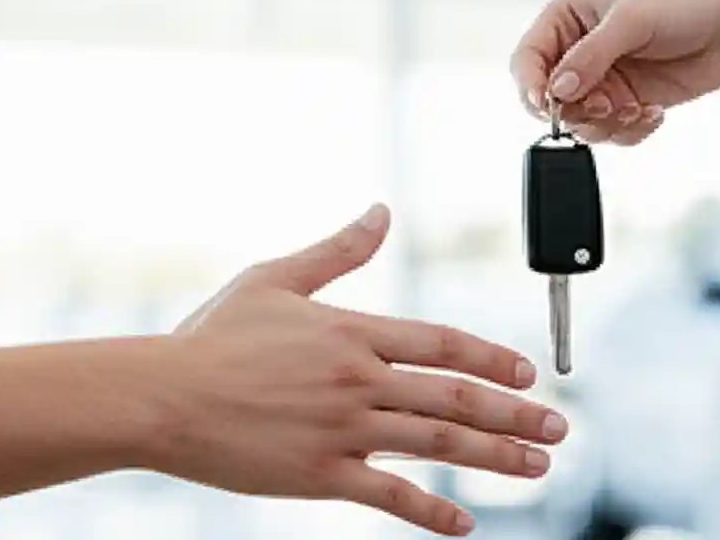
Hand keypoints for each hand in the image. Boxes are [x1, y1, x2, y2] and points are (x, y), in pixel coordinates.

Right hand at [152, 204, 565, 535]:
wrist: (160, 396)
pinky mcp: (319, 475)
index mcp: (352, 331)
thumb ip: (339, 250)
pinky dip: (430, 512)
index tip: (529, 373)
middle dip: (514, 413)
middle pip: (455, 396)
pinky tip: (464, 523)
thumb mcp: (277, 278)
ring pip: (436, 444)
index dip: (494, 359)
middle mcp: (358, 380)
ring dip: (493, 456)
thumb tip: (381, 212)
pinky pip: (388, 497)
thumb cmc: (214, 336)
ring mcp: (342, 430)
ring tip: (536, 466)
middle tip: (559, 427)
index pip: (444, 343)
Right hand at [510, 0, 719, 144]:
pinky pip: (609, 134)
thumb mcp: (632, 21)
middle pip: (547, 100)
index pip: (528, 60)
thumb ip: (590, 56)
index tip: (548, 104)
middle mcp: (576, 53)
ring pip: (578, 123)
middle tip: (606, 106)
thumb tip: (558, 89)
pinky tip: (653, 112)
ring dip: (606, 125)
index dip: (531, 85)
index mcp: (566, 20)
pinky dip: (628, 132)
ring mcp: (600, 82)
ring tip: (636, 108)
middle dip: (576, 111)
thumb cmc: (684, 5)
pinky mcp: (623, 105)